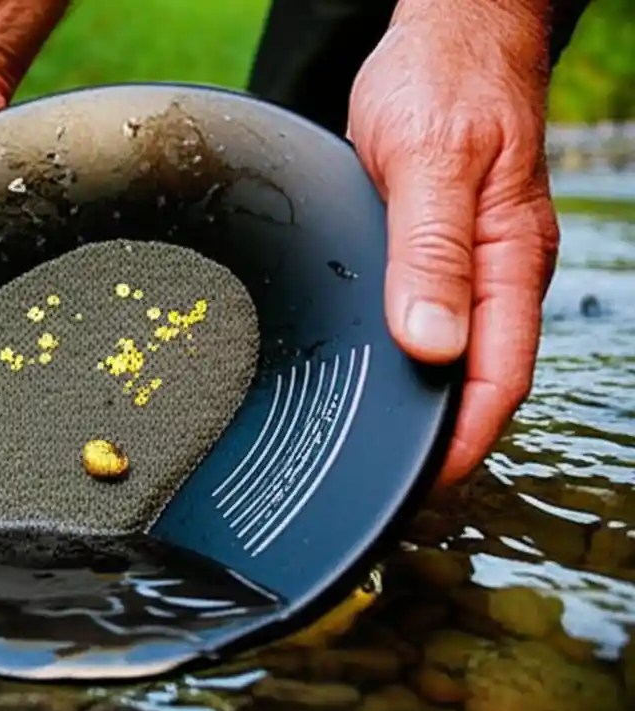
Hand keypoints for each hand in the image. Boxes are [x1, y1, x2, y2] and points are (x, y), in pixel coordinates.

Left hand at [347, 0, 558, 485]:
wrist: (449, 38)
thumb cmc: (444, 84)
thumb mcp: (430, 161)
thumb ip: (432, 253)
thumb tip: (432, 343)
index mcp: (508, 260)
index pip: (496, 378)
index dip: (461, 442)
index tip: (421, 486)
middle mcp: (497, 272)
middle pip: (480, 380)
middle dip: (444, 442)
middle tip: (390, 489)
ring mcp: (473, 264)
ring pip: (458, 356)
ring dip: (426, 407)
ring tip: (378, 453)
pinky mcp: (445, 251)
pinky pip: (436, 322)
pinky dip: (412, 362)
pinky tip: (379, 378)